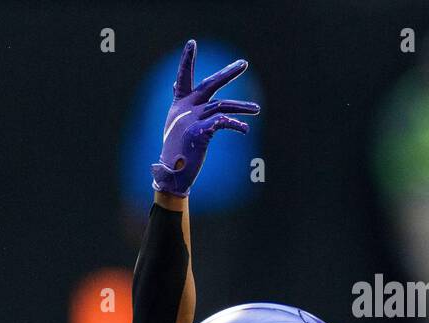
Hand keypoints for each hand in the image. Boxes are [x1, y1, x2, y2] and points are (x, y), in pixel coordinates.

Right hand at [152, 39, 259, 196]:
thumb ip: (180, 102)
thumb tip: (174, 84)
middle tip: (244, 64)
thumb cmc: (177, 149)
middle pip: (209, 84)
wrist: (172, 173)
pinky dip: (235, 124)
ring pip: (223, 106)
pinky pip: (223, 123)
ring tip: (256, 109)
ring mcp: (192, 120)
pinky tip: (244, 129)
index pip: (183, 77)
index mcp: (179, 104)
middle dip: (227, 73)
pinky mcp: (199, 132)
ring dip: (242, 107)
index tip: (192, 43)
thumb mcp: (175, 122)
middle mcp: (185, 109)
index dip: (186, 60)